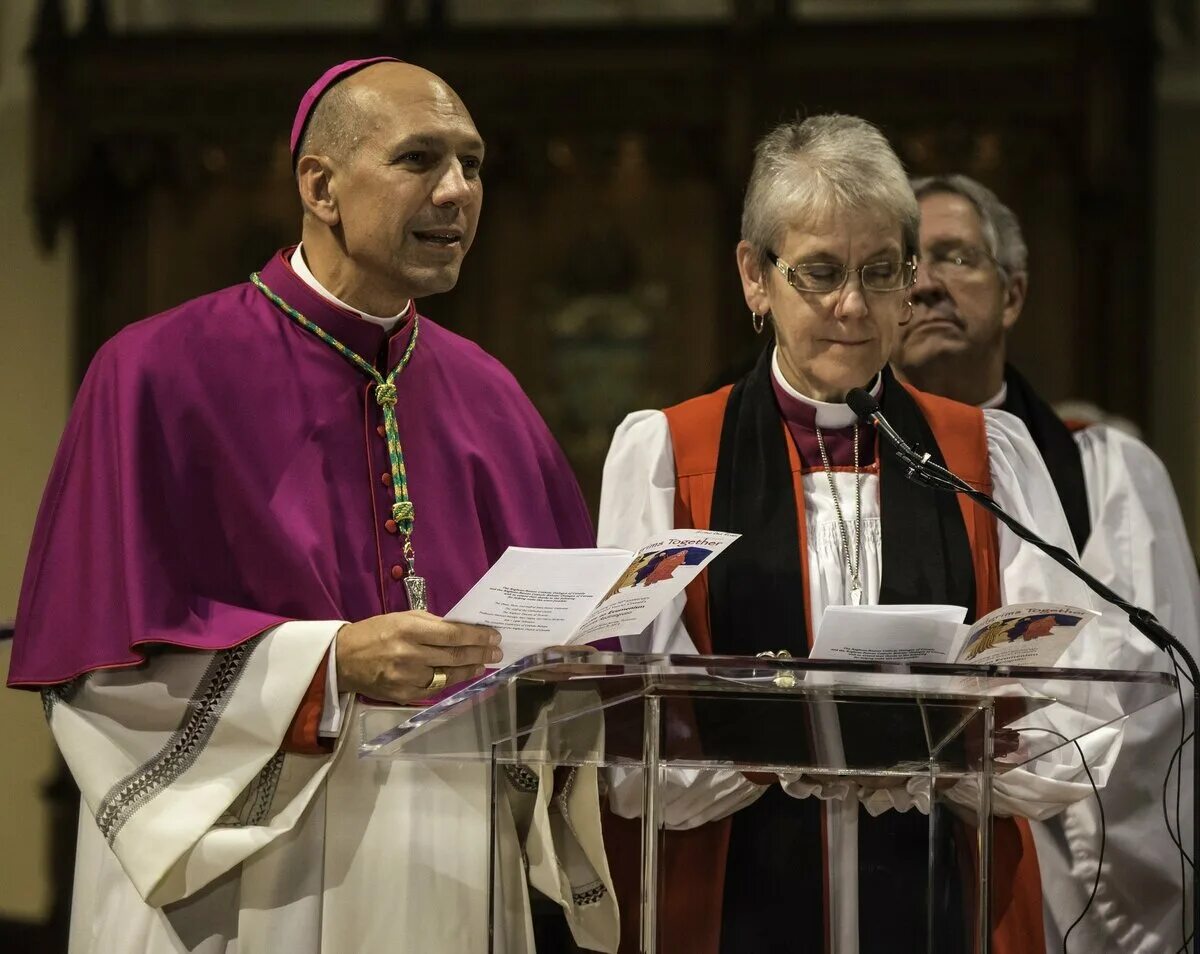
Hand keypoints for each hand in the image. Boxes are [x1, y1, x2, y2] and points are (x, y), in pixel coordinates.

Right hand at [334, 611, 500, 703]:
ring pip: (449, 675)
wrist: (343, 659)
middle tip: (497, 651)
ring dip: (471, 669)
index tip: (494, 635)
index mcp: (410, 630)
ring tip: (485, 663)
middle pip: (455, 655)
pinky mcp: (405, 695)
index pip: (453, 634)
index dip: (478, 636)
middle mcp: (410, 654)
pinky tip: (463, 675)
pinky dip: (452, 681)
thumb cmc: (376, 632)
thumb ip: (432, 624)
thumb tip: (463, 630)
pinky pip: (436, 689)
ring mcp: (408, 678)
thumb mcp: (402, 618)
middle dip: (481, 653)